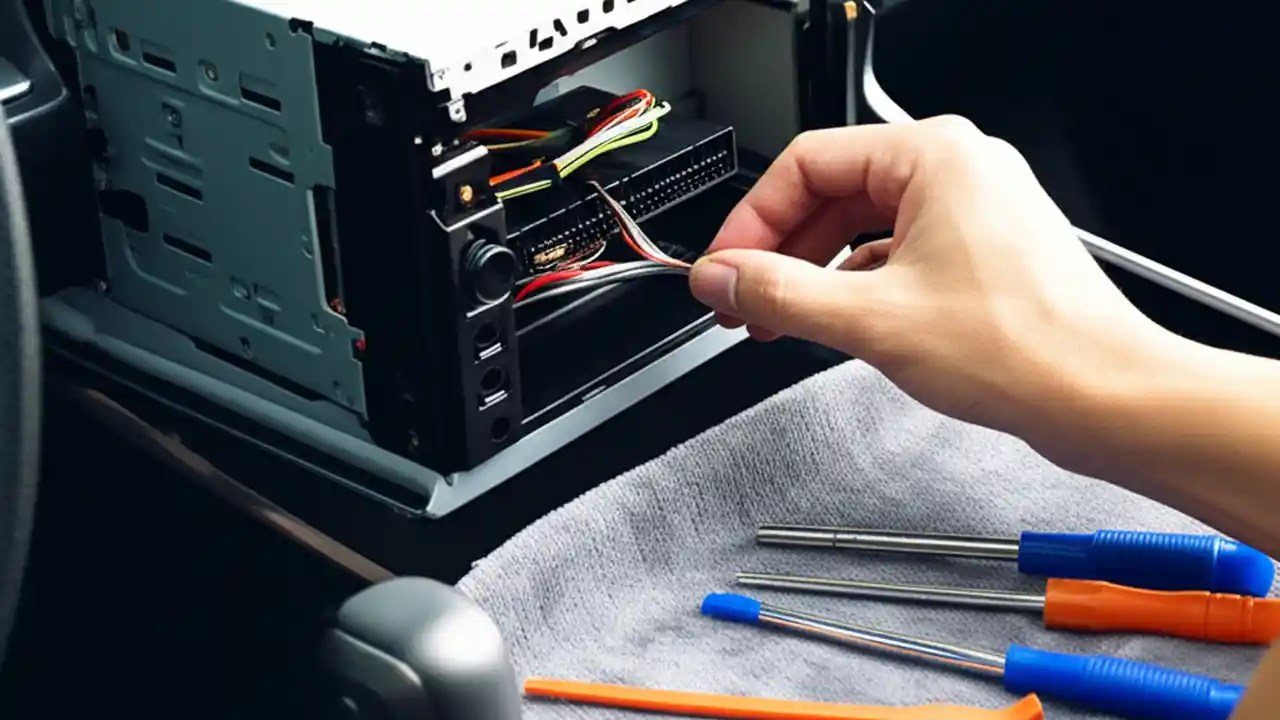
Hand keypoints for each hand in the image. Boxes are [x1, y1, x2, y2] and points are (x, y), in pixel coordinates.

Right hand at [688, 117, 1181, 453]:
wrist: (1105, 399)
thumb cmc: (1025, 348)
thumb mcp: (871, 320)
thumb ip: (779, 293)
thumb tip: (722, 279)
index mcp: (933, 156)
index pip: (806, 165)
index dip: (750, 221)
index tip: (722, 269)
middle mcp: (957, 170)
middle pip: (832, 193)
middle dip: (779, 252)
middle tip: (741, 299)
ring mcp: (973, 210)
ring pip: (863, 226)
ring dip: (814, 273)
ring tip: (777, 320)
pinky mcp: (982, 251)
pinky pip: (897, 253)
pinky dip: (856, 286)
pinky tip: (833, 323)